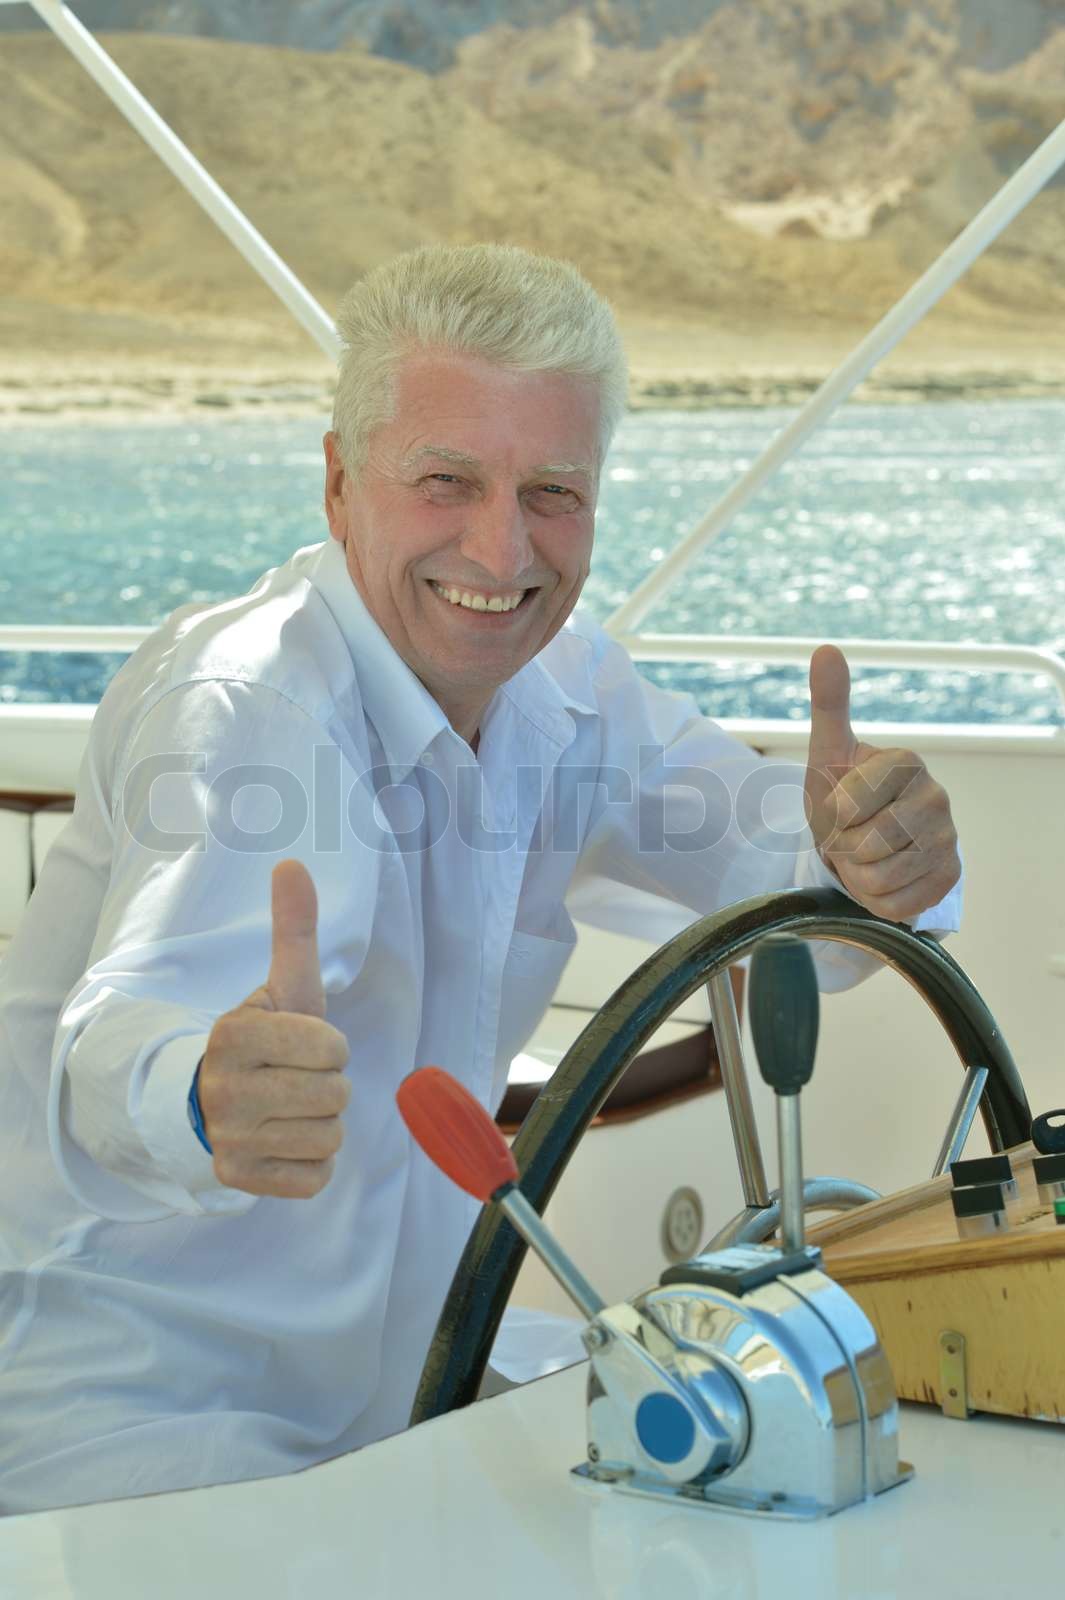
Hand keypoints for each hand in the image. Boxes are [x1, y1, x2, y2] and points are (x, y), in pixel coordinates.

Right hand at [199, 860, 349, 1197]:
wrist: (210, 1099)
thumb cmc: (264, 1038)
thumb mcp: (282, 986)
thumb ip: (292, 928)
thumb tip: (292, 863)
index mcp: (233, 1035)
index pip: (331, 1046)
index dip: (330, 1045)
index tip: (305, 1043)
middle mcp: (223, 1089)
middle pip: (335, 1096)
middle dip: (330, 1084)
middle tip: (301, 1077)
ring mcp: (229, 1139)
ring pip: (329, 1138)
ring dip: (323, 1123)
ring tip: (292, 1108)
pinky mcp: (238, 1179)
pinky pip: (314, 1178)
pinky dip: (312, 1162)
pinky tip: (286, 1140)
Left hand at [803, 645, 959, 921]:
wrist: (862, 841)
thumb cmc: (841, 793)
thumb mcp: (826, 751)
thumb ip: (828, 702)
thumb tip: (825, 648)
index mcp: (905, 763)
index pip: (850, 803)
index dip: (833, 814)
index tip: (838, 806)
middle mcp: (935, 797)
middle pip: (865, 844)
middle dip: (843, 847)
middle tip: (849, 835)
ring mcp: (947, 839)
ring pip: (879, 877)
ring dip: (857, 875)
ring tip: (863, 855)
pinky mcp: (948, 876)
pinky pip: (896, 904)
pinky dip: (877, 899)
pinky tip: (882, 877)